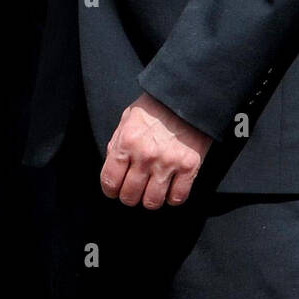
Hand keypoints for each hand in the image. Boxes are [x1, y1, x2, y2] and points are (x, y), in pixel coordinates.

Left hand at [100, 92, 212, 209]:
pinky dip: (173, 198)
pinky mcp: (189, 166)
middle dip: (130, 196)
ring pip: (152, 202)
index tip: (115, 190)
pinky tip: (171, 188)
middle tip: (135, 189)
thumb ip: (118, 145)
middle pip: (130, 196)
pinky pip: (177, 198)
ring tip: (153, 190)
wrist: (187, 97)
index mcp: (126, 142)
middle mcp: (145, 155)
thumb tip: (113, 170)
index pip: (110, 181)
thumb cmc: (155, 108)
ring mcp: (168, 162)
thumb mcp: (128, 119)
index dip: (111, 190)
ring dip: (151, 199)